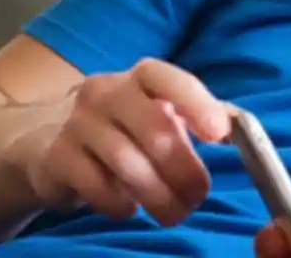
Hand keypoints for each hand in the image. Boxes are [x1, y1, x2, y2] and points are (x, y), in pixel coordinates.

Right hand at [8, 57, 230, 225]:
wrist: (48, 140)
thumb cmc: (127, 126)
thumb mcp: (161, 112)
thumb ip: (201, 117)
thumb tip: (242, 133)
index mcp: (142, 76)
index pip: (170, 79)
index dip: (197, 104)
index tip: (219, 135)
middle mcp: (107, 92)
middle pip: (156, 131)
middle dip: (185, 171)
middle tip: (198, 198)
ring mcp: (77, 123)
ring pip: (129, 164)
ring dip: (158, 196)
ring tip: (173, 213)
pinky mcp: (55, 157)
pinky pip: (98, 187)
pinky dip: (121, 204)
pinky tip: (130, 207)